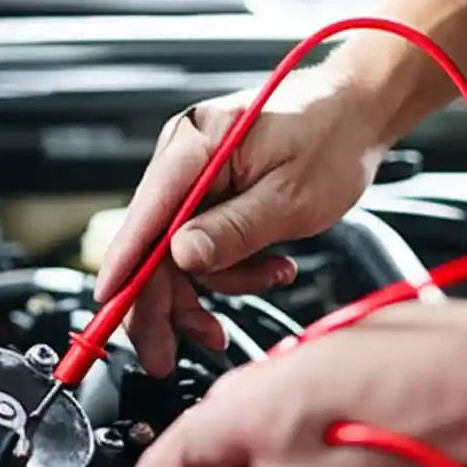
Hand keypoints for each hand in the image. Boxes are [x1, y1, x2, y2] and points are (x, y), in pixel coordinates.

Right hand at [94, 66, 392, 375]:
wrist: (356, 110)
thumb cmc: (331, 136)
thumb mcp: (290, 196)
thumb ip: (233, 230)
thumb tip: (181, 259)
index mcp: (193, 147)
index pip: (144, 218)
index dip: (123, 270)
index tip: (110, 310)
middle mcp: (181, 160)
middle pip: (149, 246)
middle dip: (163, 304)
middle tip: (166, 356)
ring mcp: (191, 178)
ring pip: (175, 255)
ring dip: (214, 286)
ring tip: (268, 281)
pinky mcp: (206, 194)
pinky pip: (200, 246)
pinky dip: (230, 268)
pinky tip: (269, 266)